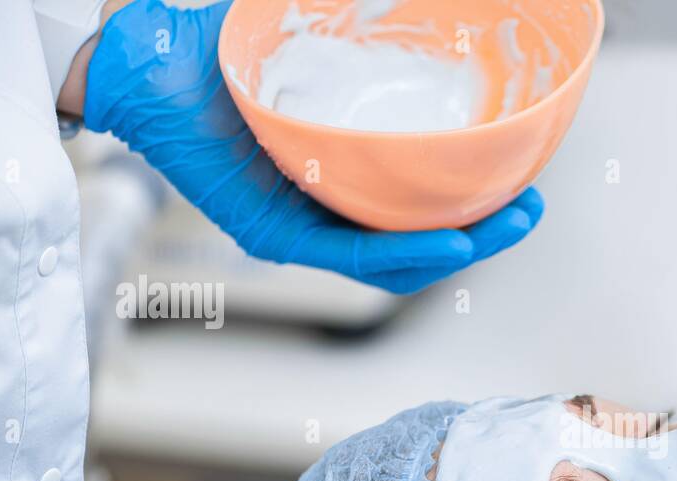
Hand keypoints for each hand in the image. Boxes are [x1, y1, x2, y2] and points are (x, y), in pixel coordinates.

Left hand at [82, 0, 541, 293]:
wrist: (146, 56)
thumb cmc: (223, 46)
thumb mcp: (315, 41)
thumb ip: (364, 35)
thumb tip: (432, 2)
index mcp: (342, 171)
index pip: (420, 201)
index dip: (476, 198)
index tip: (523, 176)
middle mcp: (326, 206)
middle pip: (422, 237)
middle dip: (486, 229)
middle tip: (530, 206)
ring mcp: (303, 227)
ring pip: (398, 259)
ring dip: (461, 247)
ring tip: (507, 224)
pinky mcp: (276, 237)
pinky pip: (357, 256)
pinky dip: (410, 253)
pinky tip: (456, 242)